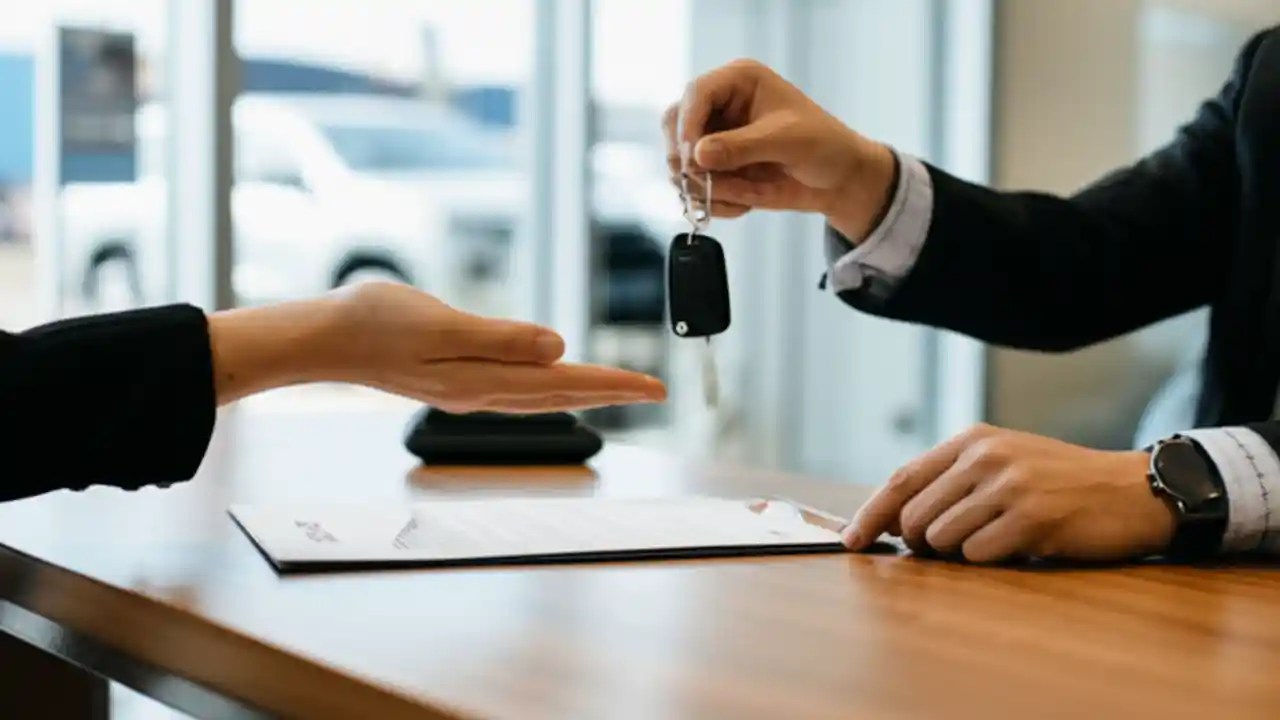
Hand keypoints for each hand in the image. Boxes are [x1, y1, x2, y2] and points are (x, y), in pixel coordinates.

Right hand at [208, 281, 666, 411]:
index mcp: (483, 380)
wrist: (323, 339)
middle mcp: (481, 392)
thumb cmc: (374, 321)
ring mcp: (467, 389)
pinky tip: (553, 380)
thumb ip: (502, 337)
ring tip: (618, 388)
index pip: (565, 383)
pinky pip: (518, 389)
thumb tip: (560, 349)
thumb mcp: (441, 322)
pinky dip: (549, 387)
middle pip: (560, 395)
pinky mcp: (453, 380)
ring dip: (584, 391)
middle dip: (610, 391)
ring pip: (541, 395)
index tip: (656, 387)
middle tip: (654, 390)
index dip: (613, 384)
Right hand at [662, 59, 896, 240]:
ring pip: (679, 162)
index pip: (696, 93)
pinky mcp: (716, 169)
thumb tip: (698, 154)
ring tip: (740, 197)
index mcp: (738, 82)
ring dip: (703, 186)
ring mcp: (715, 139)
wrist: (838, 181)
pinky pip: (694, 188)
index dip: (689, 123)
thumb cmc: (823, 146)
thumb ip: (741, 147)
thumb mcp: (786, 141)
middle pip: (675, 125)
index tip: (693, 156)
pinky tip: (743, 204)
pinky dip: (713, 203)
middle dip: (687, 159)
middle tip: (706, 182)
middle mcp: (720, 106)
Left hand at [841, 424, 1177, 562]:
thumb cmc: (1060, 483)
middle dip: (923, 543)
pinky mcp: (1032, 517)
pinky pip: (979, 555)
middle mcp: (985, 457)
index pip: (901, 480)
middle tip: (953, 546)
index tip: (850, 541)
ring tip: (996, 538)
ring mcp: (1009, 485)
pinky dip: (990, 560)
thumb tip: (895, 521)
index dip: (871, 514)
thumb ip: (952, 481)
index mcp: (972, 440)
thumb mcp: (1004, 462)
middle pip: (915, 516)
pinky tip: (1020, 545)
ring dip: (959, 553)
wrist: (1132, 490)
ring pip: (943, 539)